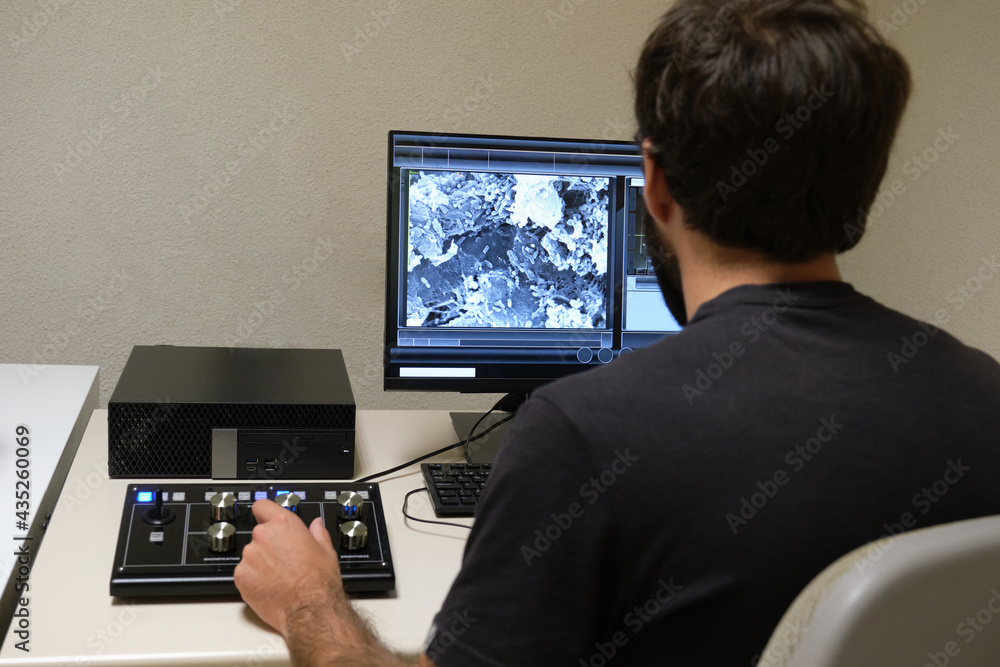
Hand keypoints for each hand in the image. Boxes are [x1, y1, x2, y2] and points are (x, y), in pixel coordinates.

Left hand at [234, 498, 342, 634]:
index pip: (262, 506)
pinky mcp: (240, 576)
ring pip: (251, 554)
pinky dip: (252, 578)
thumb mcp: (326, 550)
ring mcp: (249, 556)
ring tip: (277, 576)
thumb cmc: (319, 582)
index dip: (265, 513)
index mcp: (284, 524)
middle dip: (268, 544)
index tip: (265, 517)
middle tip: (283, 559)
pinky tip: (269, 586)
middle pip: (259, 533)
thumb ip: (317, 533)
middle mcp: (263, 536)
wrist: (309, 610)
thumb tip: (316, 525)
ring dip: (260, 562)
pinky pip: (244, 572)